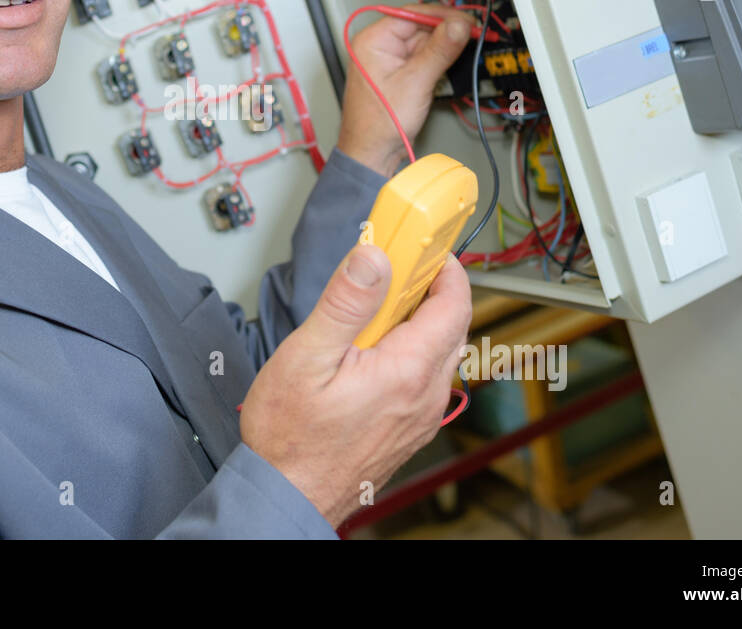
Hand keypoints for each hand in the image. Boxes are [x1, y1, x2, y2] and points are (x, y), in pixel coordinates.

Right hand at [238, 243, 472, 528]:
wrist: (287, 495)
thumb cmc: (291, 438)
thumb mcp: (307, 356)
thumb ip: (345, 303)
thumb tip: (374, 259)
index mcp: (407, 370)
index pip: (454, 303)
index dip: (444, 267)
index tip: (422, 247)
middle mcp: (424, 394)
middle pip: (451, 325)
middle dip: (429, 289)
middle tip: (392, 270)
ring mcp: (420, 414)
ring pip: (440, 352)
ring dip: (418, 322)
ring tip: (374, 310)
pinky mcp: (409, 428)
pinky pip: (425, 378)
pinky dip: (411, 351)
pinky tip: (371, 352)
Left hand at [337, 1, 475, 177]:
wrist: (372, 153)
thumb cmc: (380, 123)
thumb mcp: (416, 82)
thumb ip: (440, 50)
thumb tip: (458, 25)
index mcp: (372, 40)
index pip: (412, 14)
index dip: (442, 15)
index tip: (467, 21)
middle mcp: (377, 46)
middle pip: (419, 27)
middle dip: (447, 32)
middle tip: (473, 35)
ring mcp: (387, 60)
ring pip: (423, 43)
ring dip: (444, 47)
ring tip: (465, 49)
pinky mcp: (397, 73)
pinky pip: (421, 58)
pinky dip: (437, 60)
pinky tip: (450, 64)